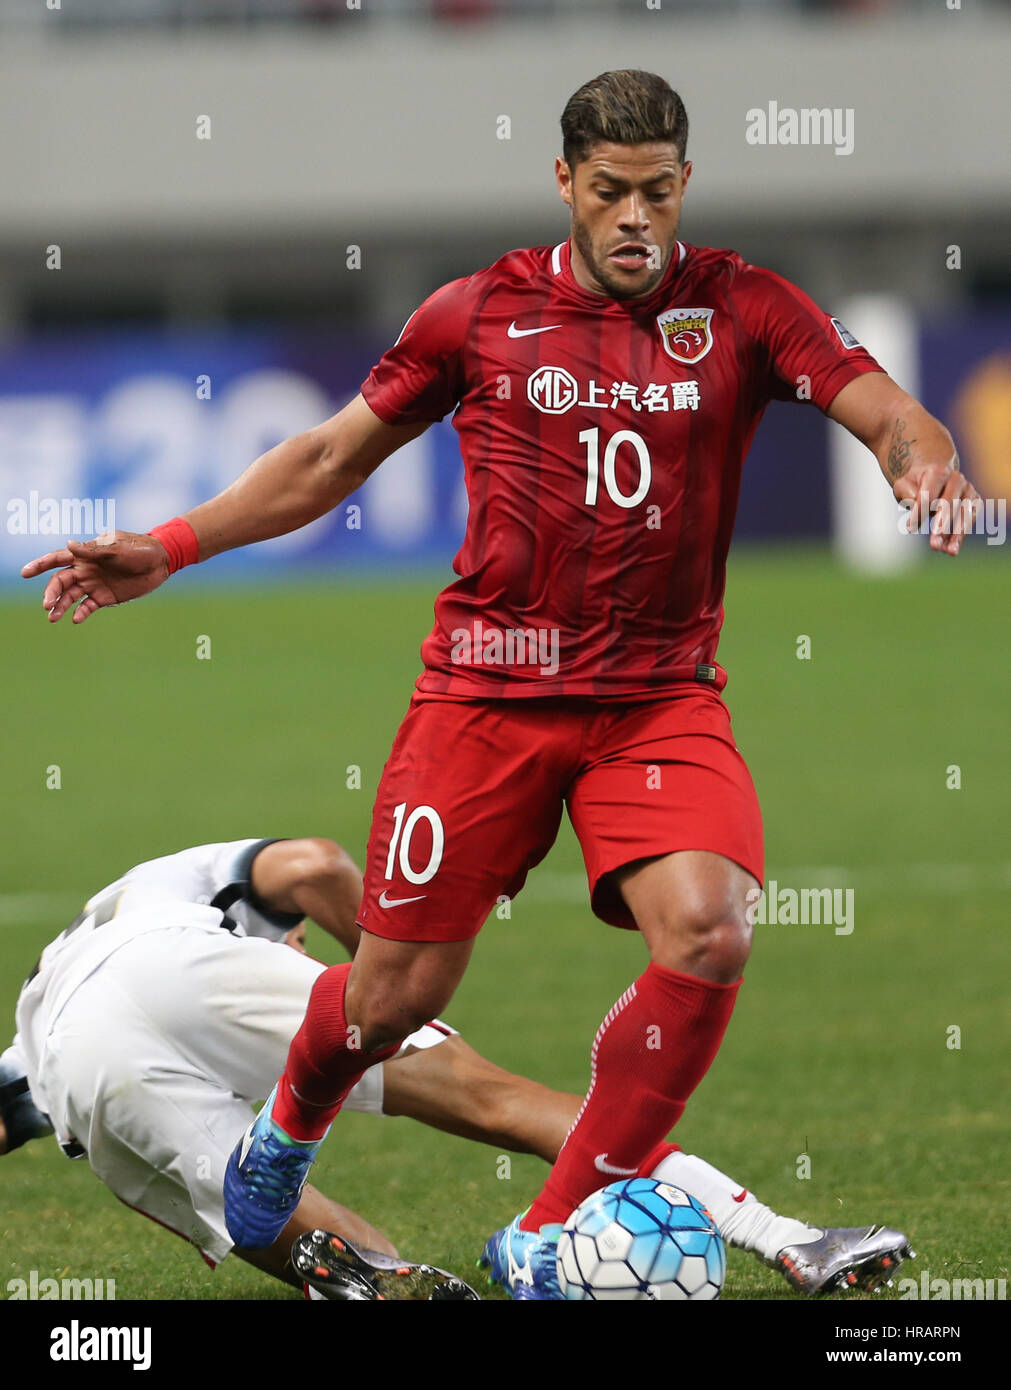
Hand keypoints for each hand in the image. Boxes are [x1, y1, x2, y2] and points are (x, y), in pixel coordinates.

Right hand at [21, 531, 171, 622]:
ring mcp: (95, 584)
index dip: (40, 565)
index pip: (57, 559)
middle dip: (51, 593)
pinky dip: (80, 613)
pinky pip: (88, 606)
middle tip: (47, 605)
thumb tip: (69, 545)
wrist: (161, 562)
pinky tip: (75, 619)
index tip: (25, 573)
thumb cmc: (138, 549)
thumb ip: (93, 550)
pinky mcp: (106, 597)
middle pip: (61, 582)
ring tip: (53, 618)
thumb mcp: (117, 548)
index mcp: (86, 555)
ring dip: (60, 606)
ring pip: (71, 596)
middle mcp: (86, 570)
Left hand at [893, 461, 981, 556]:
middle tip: (934, 545)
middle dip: (941, 526)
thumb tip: (918, 504)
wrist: (933, 476)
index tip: (910, 529)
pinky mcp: (975, 501)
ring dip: (956, 534)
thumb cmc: (915, 485)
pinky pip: (970, 519)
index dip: (920, 512)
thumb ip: (906, 493)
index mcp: (937, 471)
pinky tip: (952, 548)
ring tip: (948, 551)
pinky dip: (961, 535)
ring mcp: (968, 489)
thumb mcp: (903, 486)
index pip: (928, 495)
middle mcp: (956, 478)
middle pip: (949, 504)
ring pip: (964, 513)